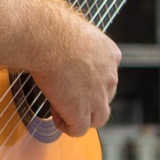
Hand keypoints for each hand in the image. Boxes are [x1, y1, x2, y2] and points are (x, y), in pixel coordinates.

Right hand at [31, 16, 119, 135]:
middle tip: (64, 93)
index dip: (88, 80)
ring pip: (98, 118)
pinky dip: (67, 126)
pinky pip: (79, 130)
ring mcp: (99, 97)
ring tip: (61, 108)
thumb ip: (76, 44)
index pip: (108, 76)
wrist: (48, 39)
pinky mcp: (83, 111)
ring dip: (80, 117)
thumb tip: (59, 43)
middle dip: (87, 100)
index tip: (71, 77)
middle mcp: (110, 77)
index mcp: (110, 54)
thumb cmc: (53, 29)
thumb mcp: (75, 32)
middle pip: (105, 98)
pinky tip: (56, 116)